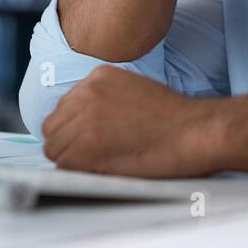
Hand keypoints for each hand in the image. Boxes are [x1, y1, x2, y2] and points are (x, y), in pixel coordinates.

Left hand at [41, 65, 222, 177]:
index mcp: (98, 76)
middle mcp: (86, 92)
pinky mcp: (87, 146)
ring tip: (101, 162)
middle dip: (68, 141)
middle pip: (53, 125)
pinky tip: (104, 168)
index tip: (90, 138)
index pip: (64, 106)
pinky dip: (79, 171)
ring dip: (72, 158)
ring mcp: (84, 118)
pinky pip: (64, 164)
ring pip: (54, 146)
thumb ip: (106, 99)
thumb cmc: (175, 118)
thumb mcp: (135, 90)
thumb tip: (84, 124)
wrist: (194, 131)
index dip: (75, 127)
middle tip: (93, 154)